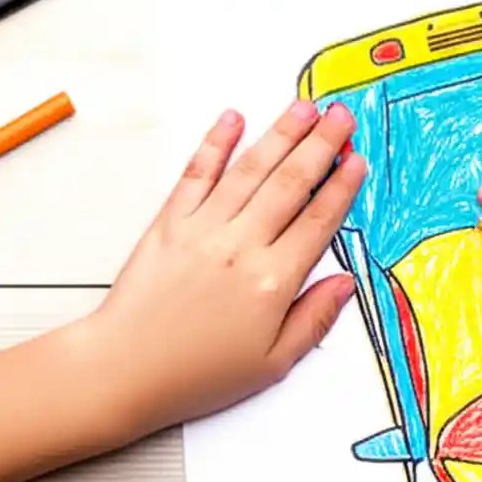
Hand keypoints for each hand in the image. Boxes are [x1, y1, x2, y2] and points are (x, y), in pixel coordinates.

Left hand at [81, 101, 365, 437]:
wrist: (123, 370)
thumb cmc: (195, 373)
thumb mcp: (272, 363)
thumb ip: (315, 319)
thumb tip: (345, 282)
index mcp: (272, 282)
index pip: (318, 221)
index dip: (342, 187)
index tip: (357, 161)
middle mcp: (241, 246)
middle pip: (291, 183)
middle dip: (321, 144)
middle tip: (341, 117)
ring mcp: (203, 229)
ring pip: (251, 170)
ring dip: (280, 133)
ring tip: (304, 108)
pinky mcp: (169, 222)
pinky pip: (197, 173)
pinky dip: (216, 143)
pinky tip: (233, 119)